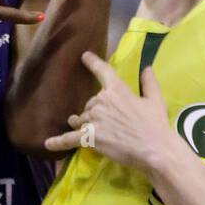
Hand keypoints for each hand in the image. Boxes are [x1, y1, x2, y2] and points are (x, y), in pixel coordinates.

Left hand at [44, 51, 175, 176]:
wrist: (154, 148)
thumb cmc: (156, 124)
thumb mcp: (156, 100)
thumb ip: (149, 82)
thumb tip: (147, 67)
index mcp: (117, 89)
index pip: (102, 71)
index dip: (92, 62)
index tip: (84, 56)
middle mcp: (101, 101)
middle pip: (90, 103)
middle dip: (94, 112)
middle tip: (108, 124)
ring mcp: (94, 119)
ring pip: (81, 119)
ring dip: (83, 124)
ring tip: (88, 131)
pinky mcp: (89, 137)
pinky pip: (69, 139)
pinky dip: (58, 142)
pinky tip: (47, 143)